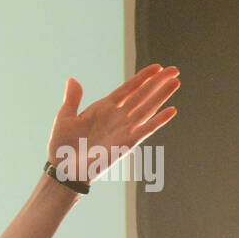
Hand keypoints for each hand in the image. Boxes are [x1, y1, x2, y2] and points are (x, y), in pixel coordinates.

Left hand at [47, 64, 179, 182]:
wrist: (64, 170)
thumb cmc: (62, 146)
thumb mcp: (65, 118)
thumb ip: (72, 99)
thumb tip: (72, 79)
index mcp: (103, 108)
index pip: (128, 89)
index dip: (142, 78)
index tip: (157, 67)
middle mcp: (117, 117)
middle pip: (142, 95)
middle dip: (158, 82)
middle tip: (174, 69)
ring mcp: (124, 129)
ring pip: (147, 108)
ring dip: (161, 96)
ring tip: (176, 82)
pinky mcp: (127, 143)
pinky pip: (146, 129)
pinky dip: (159, 120)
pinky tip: (172, 110)